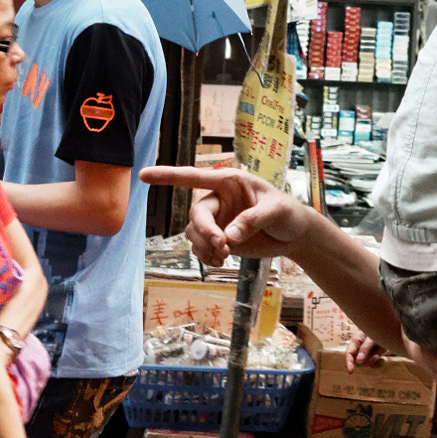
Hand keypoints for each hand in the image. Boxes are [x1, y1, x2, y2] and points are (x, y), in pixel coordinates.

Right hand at [140, 166, 313, 265]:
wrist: (293, 235)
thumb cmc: (287, 213)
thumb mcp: (276, 211)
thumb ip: (253, 220)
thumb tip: (229, 235)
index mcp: (229, 181)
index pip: (194, 177)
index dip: (167, 176)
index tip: (143, 175)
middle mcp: (218, 199)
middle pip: (196, 215)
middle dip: (205, 232)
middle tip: (223, 247)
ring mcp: (216, 220)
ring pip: (193, 233)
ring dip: (204, 247)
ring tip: (225, 257)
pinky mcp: (217, 238)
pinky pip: (199, 247)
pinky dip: (206, 256)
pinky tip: (220, 262)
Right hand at [345, 326, 386, 365]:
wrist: (389, 328)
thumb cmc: (379, 329)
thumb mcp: (372, 338)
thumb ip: (365, 348)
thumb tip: (359, 361)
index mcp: (356, 341)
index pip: (349, 354)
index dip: (348, 363)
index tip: (350, 371)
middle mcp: (359, 348)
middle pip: (357, 361)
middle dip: (366, 361)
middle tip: (376, 356)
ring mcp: (366, 352)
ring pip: (365, 364)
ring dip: (372, 362)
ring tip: (379, 356)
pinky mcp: (373, 355)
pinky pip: (373, 365)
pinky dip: (378, 364)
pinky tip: (382, 360)